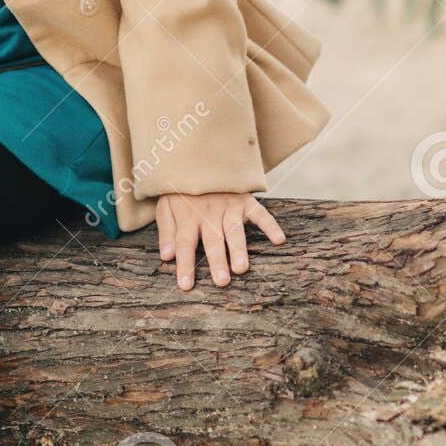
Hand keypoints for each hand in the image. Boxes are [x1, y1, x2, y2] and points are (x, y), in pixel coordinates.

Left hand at [156, 191, 284, 289]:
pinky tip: (279, 239)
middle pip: (212, 240)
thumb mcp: (166, 207)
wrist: (198, 159)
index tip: (186, 285)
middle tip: (221, 281)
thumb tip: (166, 257)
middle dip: (217, 261)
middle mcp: (209, 212)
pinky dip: (271, 225)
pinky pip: (260, 213)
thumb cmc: (180, 191)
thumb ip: (166, 232)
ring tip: (241, 268)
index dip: (185, 265)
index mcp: (188, 216)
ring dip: (238, 248)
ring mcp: (229, 206)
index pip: (185, 243)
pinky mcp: (245, 200)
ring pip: (234, 230)